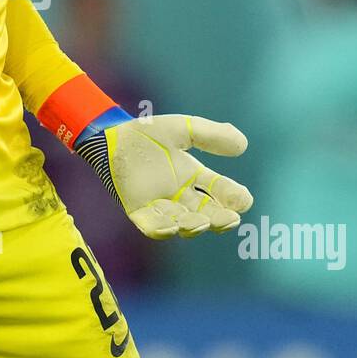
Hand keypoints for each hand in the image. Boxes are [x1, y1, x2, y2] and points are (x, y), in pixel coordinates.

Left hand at [75, 112, 252, 238]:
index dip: (234, 197)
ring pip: (182, 222)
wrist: (112, 134)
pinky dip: (160, 229)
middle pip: (206, 213)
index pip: (221, 191)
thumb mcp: (183, 129)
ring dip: (193, 225)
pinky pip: (151, 224)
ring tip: (201, 223)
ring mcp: (160, 204)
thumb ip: (210, 135)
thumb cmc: (148, 133)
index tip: (244, 200)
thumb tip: (243, 145)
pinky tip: (171, 228)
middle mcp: (181, 195)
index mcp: (195, 177)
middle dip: (219, 218)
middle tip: (230, 219)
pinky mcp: (137, 209)